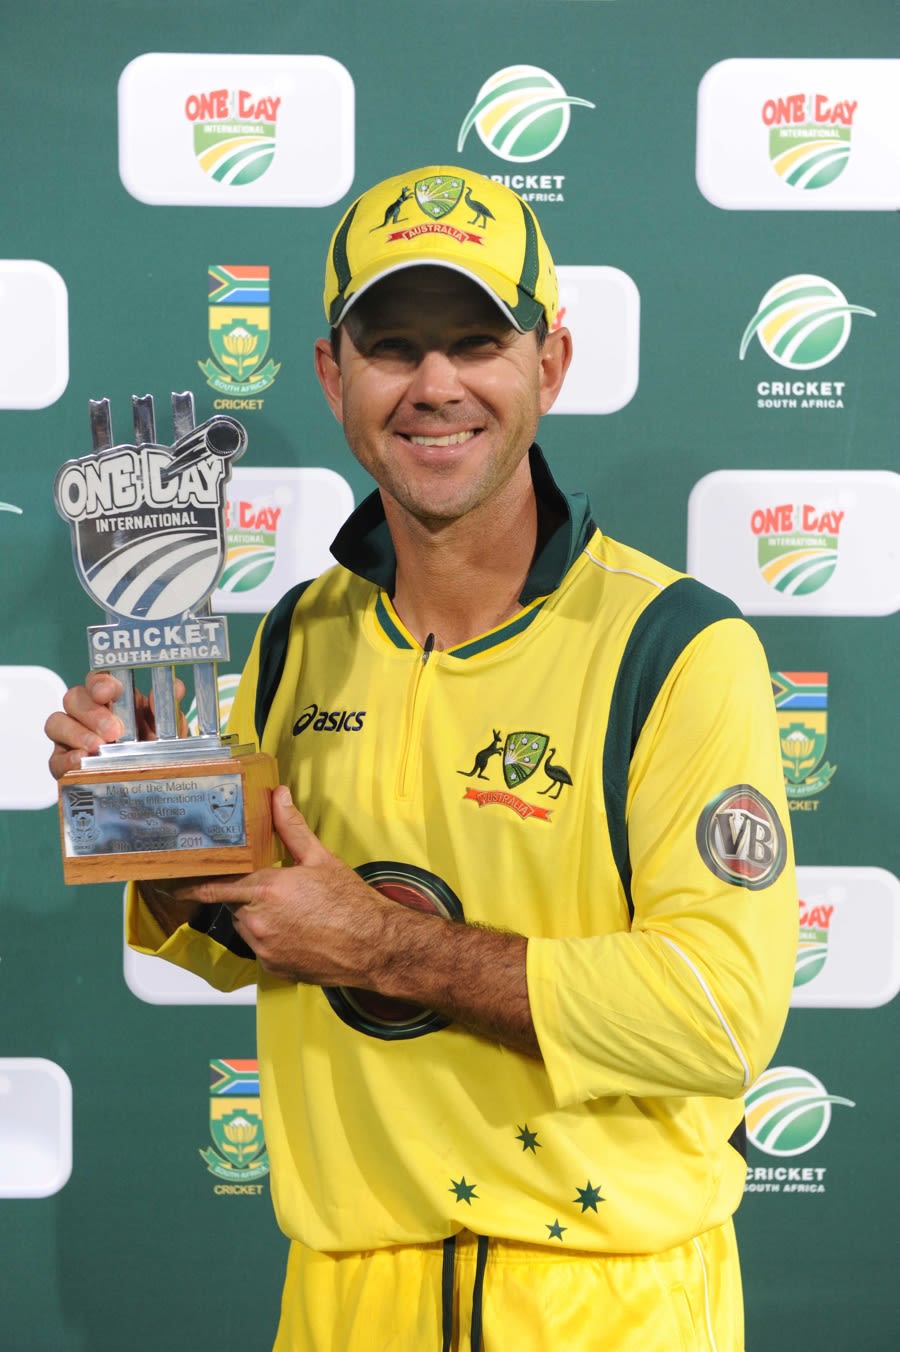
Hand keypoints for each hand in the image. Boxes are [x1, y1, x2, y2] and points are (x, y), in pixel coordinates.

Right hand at [44, 670, 184, 778]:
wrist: (150, 783)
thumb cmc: (154, 750)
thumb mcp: (168, 730)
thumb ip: (170, 710)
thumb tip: (175, 688)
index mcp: (111, 700)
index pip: (96, 680)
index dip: (99, 682)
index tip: (110, 691)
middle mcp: (86, 714)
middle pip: (74, 697)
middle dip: (92, 711)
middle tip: (113, 730)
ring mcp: (71, 737)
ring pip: (57, 722)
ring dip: (77, 733)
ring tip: (99, 746)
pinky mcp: (63, 763)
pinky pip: (55, 758)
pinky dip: (68, 758)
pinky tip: (83, 760)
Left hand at [178, 786, 391, 984]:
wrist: (374, 947)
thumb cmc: (351, 904)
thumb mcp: (321, 859)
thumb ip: (292, 828)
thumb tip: (278, 796)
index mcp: (265, 889)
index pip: (214, 886)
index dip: (191, 883)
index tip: (172, 880)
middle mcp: (258, 921)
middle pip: (233, 904)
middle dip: (245, 895)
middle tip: (269, 890)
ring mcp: (264, 948)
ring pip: (246, 927)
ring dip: (257, 916)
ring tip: (291, 910)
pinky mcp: (274, 968)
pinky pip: (261, 948)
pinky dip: (271, 938)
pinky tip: (298, 930)